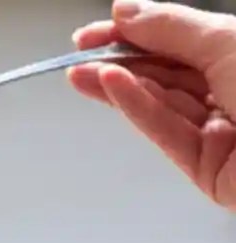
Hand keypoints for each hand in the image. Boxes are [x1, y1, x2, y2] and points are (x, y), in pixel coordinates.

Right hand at [68, 0, 235, 208]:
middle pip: (167, 74)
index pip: (180, 42)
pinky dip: (136, 108)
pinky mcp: (209, 169)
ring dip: (119, 86)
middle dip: (121, 61)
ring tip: (81, 72)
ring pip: (161, 104)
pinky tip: (111, 87)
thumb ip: (170, 27)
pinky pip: (166, 132)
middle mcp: (235, 93)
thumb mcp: (228, 41)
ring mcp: (222, 133)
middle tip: (78, 52)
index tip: (96, 30)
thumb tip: (127, 10)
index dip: (136, 33)